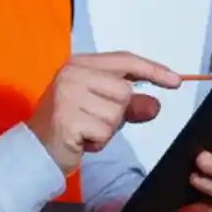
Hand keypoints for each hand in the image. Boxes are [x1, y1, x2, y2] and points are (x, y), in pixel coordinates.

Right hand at [27, 52, 181, 174]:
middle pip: (124, 91)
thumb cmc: (70, 126)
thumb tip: (156, 105)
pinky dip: (98, 142)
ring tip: (86, 131)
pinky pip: (104, 131)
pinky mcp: (67, 119)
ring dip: (107, 130)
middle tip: (95, 121)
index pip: (125, 60)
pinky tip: (81, 140)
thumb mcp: (101, 109)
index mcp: (80, 63)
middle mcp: (72, 74)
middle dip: (118, 112)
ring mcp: (68, 95)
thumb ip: (129, 104)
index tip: (176, 81)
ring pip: (116, 113)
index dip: (153, 70)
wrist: (35, 151)